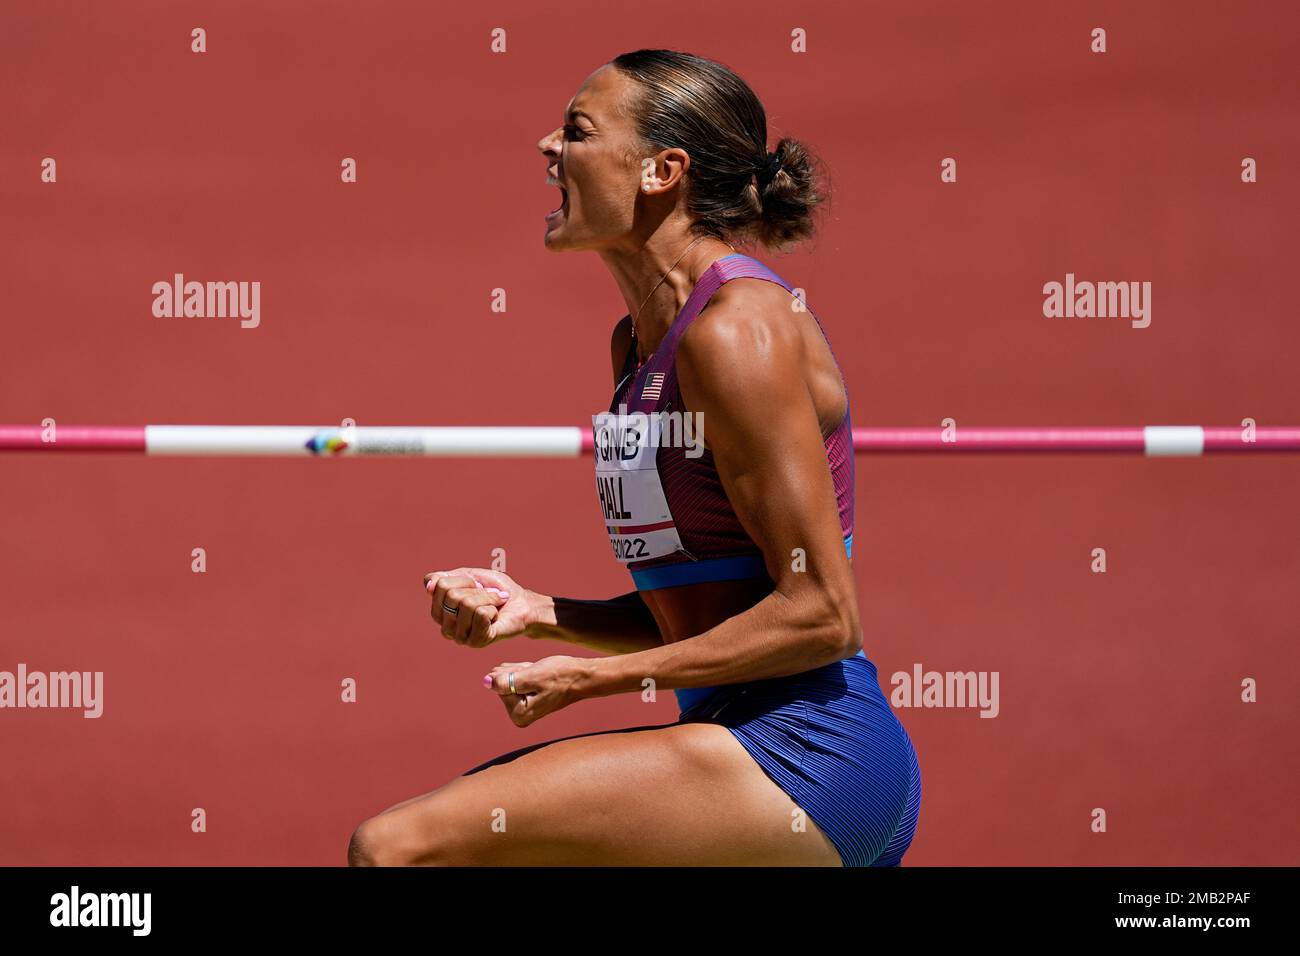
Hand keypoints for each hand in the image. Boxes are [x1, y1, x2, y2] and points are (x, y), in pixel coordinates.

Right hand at [423, 567, 539, 647]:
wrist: (523, 605)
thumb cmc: (498, 590)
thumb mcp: (471, 575)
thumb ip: (446, 578)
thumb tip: (428, 587)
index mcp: (441, 610)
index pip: (438, 585)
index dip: (462, 579)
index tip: (476, 584)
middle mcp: (446, 626)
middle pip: (451, 595)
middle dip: (476, 589)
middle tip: (488, 595)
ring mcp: (460, 637)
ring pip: (466, 604)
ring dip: (487, 598)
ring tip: (494, 604)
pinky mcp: (477, 641)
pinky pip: (480, 614)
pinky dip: (493, 607)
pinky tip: (496, 615)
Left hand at [483, 656, 589, 726]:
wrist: (581, 677)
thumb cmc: (559, 675)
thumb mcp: (530, 676)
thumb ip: (505, 681)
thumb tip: (486, 682)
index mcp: (518, 714)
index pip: (499, 685)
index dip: (515, 673)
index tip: (533, 675)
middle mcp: (520, 717)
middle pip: (503, 684)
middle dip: (518, 672)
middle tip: (539, 674)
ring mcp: (524, 711)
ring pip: (510, 681)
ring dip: (523, 671)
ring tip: (541, 674)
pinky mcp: (529, 703)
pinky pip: (518, 683)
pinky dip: (526, 673)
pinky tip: (539, 674)